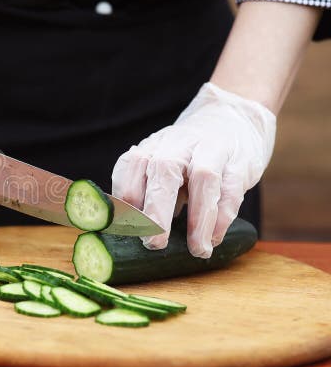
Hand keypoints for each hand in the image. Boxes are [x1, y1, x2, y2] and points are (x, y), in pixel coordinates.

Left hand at [112, 82, 275, 256]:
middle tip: (154, 243)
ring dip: (199, 217)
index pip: (131, 168)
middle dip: (156, 209)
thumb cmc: (187, 155)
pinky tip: (215, 237)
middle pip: (163, 170)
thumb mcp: (161, 165)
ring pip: (203, 176)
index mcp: (151, 147)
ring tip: (197, 249)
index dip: (126, 200)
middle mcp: (178, 144)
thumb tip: (133, 233)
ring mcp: (211, 149)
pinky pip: (232, 188)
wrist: (232, 116)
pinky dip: (223, 215)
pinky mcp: (240, 161)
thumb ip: (147, 193)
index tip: (126, 230)